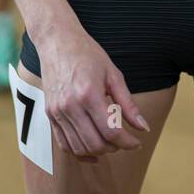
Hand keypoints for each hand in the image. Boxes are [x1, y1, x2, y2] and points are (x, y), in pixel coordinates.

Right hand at [38, 24, 150, 163]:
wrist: (57, 41)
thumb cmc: (87, 54)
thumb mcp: (113, 74)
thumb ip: (128, 104)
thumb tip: (143, 127)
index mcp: (88, 93)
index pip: (111, 131)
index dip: (128, 142)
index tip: (137, 142)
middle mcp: (70, 106)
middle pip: (95, 143)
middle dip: (115, 147)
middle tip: (125, 141)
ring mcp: (57, 112)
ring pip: (79, 148)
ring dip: (98, 152)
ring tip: (110, 142)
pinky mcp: (50, 115)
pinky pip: (64, 144)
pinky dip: (80, 152)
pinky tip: (93, 151)